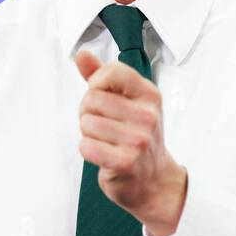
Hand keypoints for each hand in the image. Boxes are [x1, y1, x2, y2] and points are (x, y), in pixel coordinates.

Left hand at [74, 49, 186, 233]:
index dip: (96, 83)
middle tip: (102, 125)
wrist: (154, 181)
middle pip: (92, 99)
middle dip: (88, 112)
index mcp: (149, 95)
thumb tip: (81, 54)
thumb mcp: (127, 102)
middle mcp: (147, 116)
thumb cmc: (136, 137)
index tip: (101, 95)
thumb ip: (102, 77)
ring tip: (105, 141)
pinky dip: (88, 151)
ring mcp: (139, 140)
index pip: (112, 72)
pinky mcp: (126, 162)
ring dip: (88, 134)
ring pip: (87, 123)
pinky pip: (86, 146)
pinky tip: (103, 155)